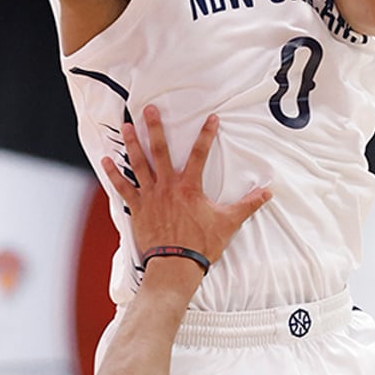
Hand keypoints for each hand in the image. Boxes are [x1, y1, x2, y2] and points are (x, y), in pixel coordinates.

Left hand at [100, 106, 270, 267]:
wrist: (175, 266)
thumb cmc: (201, 245)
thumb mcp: (228, 223)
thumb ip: (247, 205)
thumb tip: (267, 193)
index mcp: (189, 187)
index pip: (200, 154)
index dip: (207, 135)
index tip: (211, 118)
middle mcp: (168, 186)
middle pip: (160, 151)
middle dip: (155, 128)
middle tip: (149, 109)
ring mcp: (150, 196)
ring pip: (138, 164)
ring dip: (132, 144)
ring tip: (126, 126)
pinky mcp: (138, 208)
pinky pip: (122, 188)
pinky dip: (113, 174)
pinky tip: (106, 161)